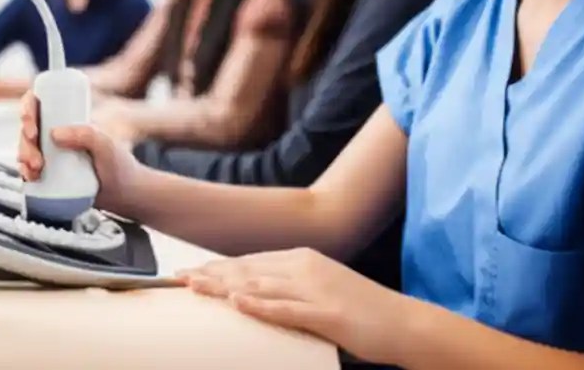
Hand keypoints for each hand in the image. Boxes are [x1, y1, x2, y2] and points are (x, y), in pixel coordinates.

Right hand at [15, 92, 147, 216]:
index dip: (27, 108)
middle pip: (28, 128)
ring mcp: (51, 152)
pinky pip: (28, 168)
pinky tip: (31, 178)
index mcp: (69, 118)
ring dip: (24, 158)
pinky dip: (24, 172)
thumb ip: (87, 135)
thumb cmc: (119, 165)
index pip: (41, 103)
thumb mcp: (106, 146)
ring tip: (37, 172)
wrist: (122, 195)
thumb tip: (54, 133)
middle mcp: (57, 133)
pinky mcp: (48, 172)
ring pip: (25, 148)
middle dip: (25, 142)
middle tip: (36, 159)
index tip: (30, 123)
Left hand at [179, 248, 411, 364]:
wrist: (404, 323)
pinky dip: (260, 304)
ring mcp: (316, 288)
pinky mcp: (327, 312)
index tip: (189, 273)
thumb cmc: (362, 313)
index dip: (217, 268)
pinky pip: (287, 308)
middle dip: (211, 274)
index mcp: (303, 260)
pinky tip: (238, 302)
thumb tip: (253, 297)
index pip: (250, 263)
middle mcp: (305, 267)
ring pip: (260, 285)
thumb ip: (289, 291)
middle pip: (248, 270)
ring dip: (224, 286)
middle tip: (179, 278)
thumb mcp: (320, 293)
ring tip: (196, 287)